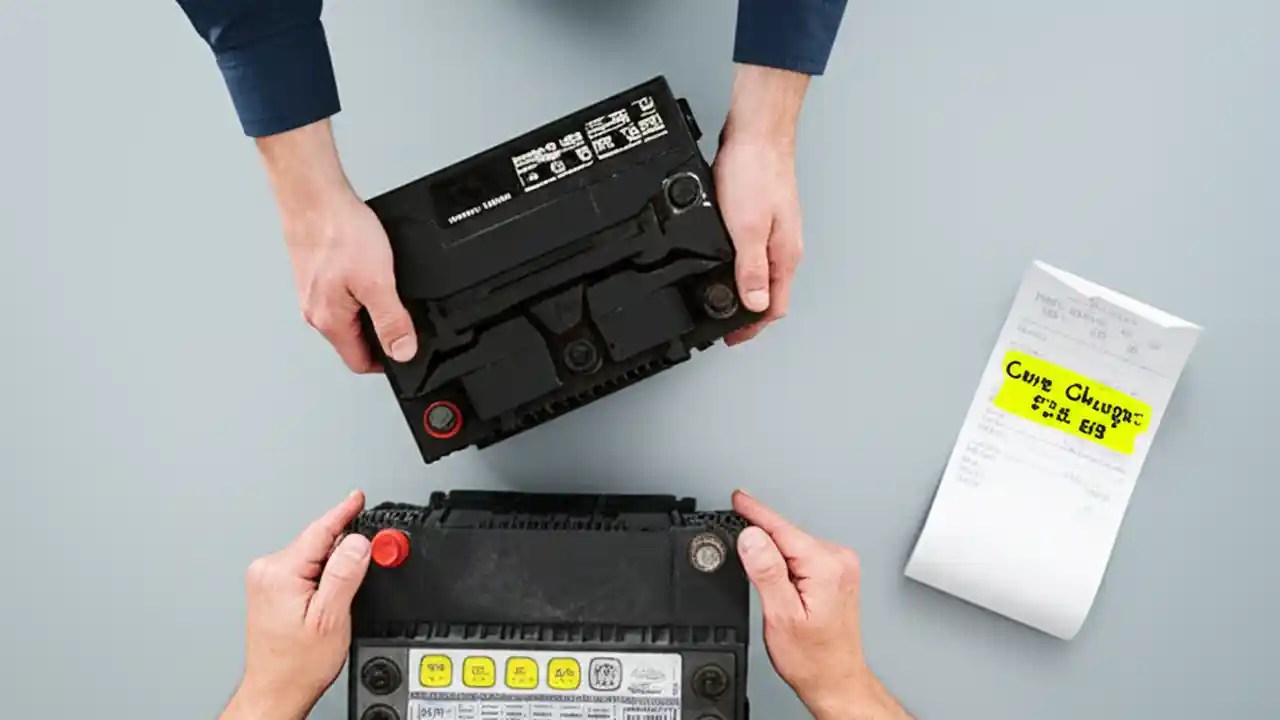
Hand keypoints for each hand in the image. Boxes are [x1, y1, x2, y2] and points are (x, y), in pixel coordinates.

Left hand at [220, 491, 371, 719]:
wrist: (276, 689)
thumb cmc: (297, 663)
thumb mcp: (330, 618)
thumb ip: (345, 574)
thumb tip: (358, 542)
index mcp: (280, 573)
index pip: (320, 530)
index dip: (344, 512)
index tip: (358, 497)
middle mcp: (267, 571)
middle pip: (317, 542)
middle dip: (345, 549)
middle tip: (371, 560)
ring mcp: (265, 579)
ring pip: (312, 556)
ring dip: (333, 566)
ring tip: (341, 599)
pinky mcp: (269, 588)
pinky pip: (304, 567)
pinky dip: (321, 574)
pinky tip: (328, 596)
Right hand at [258, 120, 416, 372]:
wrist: (314, 195)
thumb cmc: (339, 231)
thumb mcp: (378, 281)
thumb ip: (392, 320)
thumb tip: (403, 352)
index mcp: (329, 321)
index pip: (360, 362)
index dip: (388, 363)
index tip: (408, 353)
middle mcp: (316, 311)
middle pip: (354, 342)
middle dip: (381, 336)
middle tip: (406, 320)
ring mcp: (314, 293)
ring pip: (348, 318)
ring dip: (371, 313)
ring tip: (389, 293)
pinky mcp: (316, 274)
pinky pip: (342, 296)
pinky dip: (360, 292)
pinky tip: (371, 274)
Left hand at [714, 65, 808, 345]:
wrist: (757, 131)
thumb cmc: (756, 171)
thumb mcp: (745, 228)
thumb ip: (749, 268)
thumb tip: (752, 305)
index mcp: (785, 255)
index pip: (774, 307)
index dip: (752, 328)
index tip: (732, 338)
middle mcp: (784, 247)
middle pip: (771, 294)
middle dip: (748, 314)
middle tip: (725, 326)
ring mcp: (775, 231)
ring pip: (763, 273)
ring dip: (744, 291)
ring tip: (723, 302)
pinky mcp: (763, 217)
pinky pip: (754, 253)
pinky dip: (741, 267)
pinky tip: (727, 263)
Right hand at [732, 491, 911, 719]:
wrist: (835, 678)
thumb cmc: (812, 657)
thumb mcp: (780, 615)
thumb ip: (766, 572)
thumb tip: (751, 537)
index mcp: (827, 567)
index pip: (782, 528)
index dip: (755, 512)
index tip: (738, 498)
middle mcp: (839, 561)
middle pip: (787, 536)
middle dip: (762, 543)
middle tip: (742, 562)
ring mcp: (840, 566)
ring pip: (793, 546)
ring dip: (774, 557)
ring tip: (770, 592)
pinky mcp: (836, 573)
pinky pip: (802, 556)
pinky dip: (786, 564)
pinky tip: (782, 587)